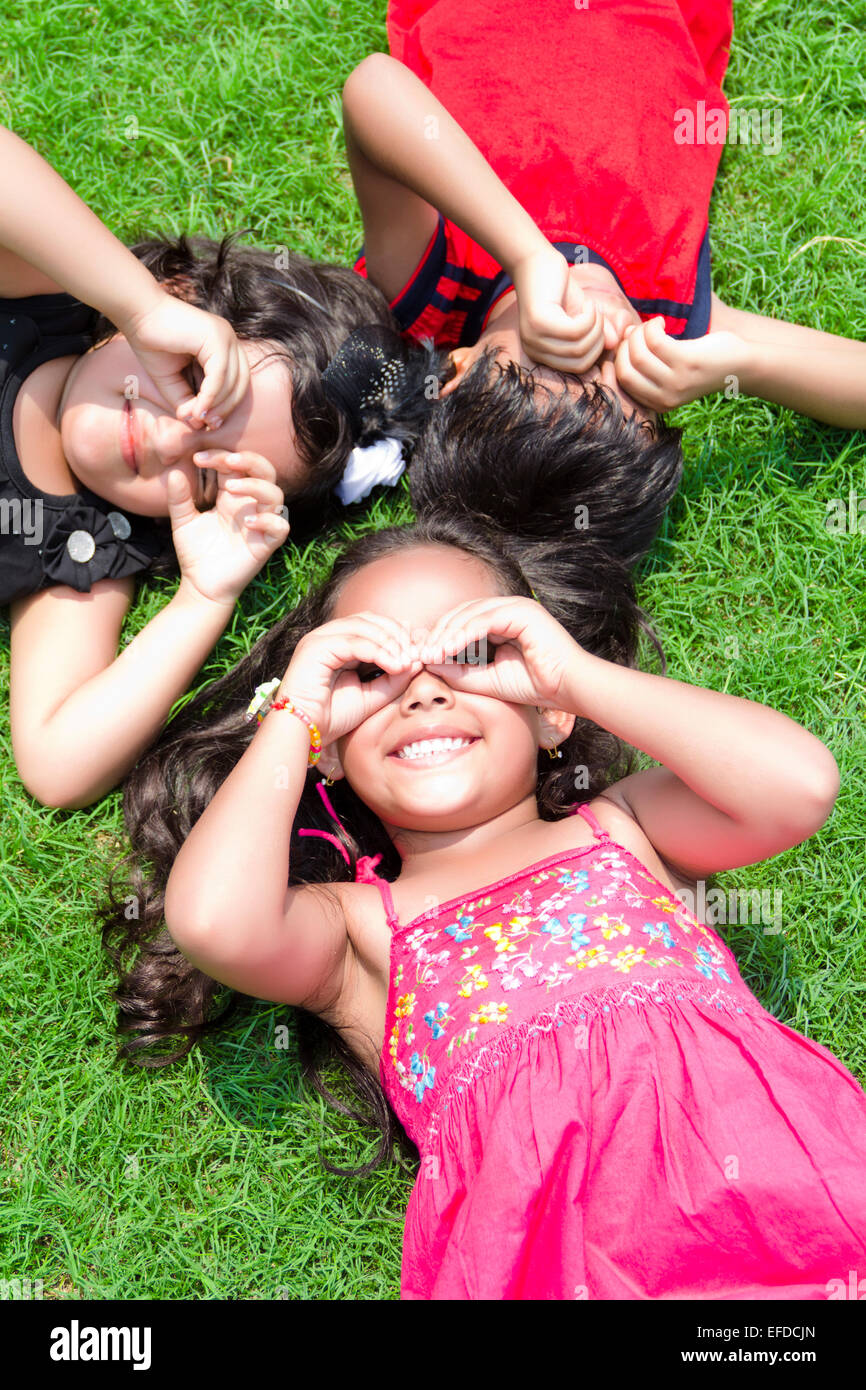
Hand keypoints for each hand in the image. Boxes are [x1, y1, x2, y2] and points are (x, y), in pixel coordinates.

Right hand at [121, 291, 250, 427]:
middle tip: (207, 425)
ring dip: (215, 406)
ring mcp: (225, 337)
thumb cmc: (152, 343)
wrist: (137, 315)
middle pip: (240, 385)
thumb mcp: (172, 382)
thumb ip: (187, 401)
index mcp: (224, 348)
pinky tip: (197, 409)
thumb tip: (199, 425)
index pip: (237, 384)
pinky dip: (209, 396)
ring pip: (232, 382)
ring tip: (196, 418)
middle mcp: (229, 341)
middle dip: (225, 409)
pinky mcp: (217, 337)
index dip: (226, 407)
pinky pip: (219, 376)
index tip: (209, 424)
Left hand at [168, 451, 289, 605]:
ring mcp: (260, 524)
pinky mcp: (265, 545)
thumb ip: (179, 498)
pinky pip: (280, 527)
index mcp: (231, 496)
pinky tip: (249, 522)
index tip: (197, 458)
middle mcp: (249, 506)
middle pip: (265, 471)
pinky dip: (269, 520)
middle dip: (250, 460)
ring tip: (231, 489)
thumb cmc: (195, 553)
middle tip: (227, 460)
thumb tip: (173, 473)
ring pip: (276, 494)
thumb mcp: (183, 521)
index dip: (221, 456)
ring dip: (256, 486)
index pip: (236, 465)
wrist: (200, 585)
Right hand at [278, 614, 423, 745]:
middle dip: (398, 634)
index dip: (400, 633)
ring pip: (363, 626)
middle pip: (371, 620)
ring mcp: (320, 638)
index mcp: (340, 644)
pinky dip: (378, 651)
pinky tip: (393, 664)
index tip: (421, 648)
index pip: (375, 625)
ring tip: (406, 661)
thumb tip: (417, 660)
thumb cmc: (333, 716)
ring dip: (390, 641)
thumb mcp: (373, 695)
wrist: (305, 732)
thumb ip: (394, 678)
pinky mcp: (315, 647)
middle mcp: (329, 636)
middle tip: (416, 652)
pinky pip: (353, 642)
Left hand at [418, 596, 580, 709]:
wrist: (569, 688)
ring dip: (447, 635)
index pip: (461, 622)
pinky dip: (464, 635)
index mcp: (501, 622)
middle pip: (461, 613)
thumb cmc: (535, 686)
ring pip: (469, 614)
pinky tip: (449, 650)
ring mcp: (516, 606)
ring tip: (431, 654)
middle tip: (421, 655)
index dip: (440, 638)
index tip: (421, 658)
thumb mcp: (488, 680)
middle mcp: (507, 609)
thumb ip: (460, 672)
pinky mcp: (522, 611)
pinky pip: (484, 620)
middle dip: (438, 634)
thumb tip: (430, 664)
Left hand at [511, 247, 609, 374]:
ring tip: (591, 307)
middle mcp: (534, 351)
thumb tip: (615, 344)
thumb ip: (598, 332)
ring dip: (595, 325)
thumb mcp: (584, 314)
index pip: (579, 368)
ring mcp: (533, 338)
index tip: (598, 324)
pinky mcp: (538, 322)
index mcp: (542, 355)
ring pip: (579, 347)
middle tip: (596, 314)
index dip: (597, 348)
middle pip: (580, 361)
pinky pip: (576, 331)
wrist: (536, 260)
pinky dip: (590, 316)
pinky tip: (588, 302)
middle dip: (598, 338)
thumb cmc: (560, 288)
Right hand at [614, 316, 746, 410]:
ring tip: (654, 326)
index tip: (630, 341)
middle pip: (625, 368)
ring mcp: (676, 382)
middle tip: (641, 332)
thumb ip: (647, 363)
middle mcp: (664, 397)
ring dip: (641, 332)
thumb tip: (623, 337)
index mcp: (657, 403)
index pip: (621, 380)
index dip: (620, 356)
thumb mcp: (670, 372)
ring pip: (638, 353)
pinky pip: (654, 340)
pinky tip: (662, 322)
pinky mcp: (686, 363)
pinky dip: (653, 326)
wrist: (739, 365)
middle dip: (626, 345)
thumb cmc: (703, 364)